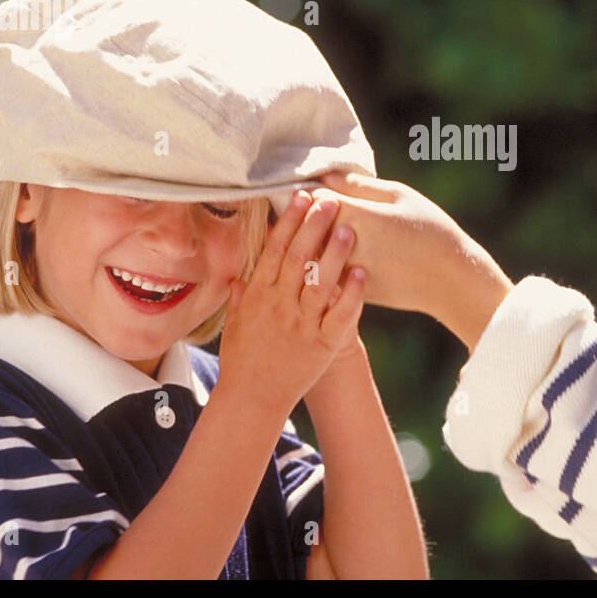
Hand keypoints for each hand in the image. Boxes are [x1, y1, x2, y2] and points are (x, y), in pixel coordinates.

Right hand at [217, 190, 364, 413]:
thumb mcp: (234, 325)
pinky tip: (362, 273)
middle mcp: (278, 306)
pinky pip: (340, 315)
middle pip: (297, 258)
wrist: (253, 400)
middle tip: (330, 200)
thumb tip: (238, 276)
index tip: (301, 197)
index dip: (289, 221)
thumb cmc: (242, 361)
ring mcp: (301, 325)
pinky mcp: (322, 345)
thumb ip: (239, 298)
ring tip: (349, 228)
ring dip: (334, 254)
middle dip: (314, 227)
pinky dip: (351, 293)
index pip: (274, 250)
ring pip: (319, 282)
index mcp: (257, 296)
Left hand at [316, 172, 512, 350]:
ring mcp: (345, 274)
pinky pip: (327, 276)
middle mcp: (342, 246)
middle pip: (306, 229)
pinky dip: (327, 267)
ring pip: (312, 256)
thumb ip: (359, 186)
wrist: (450, 281)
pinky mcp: (350, 294)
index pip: (312, 199)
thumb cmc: (430, 230)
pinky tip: (342, 259)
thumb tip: (326, 176)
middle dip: (308, 220)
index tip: (322, 192)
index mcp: (354, 215)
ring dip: (314, 245)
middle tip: (318, 213)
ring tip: (332, 237)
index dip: (314, 193)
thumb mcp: (400, 196)